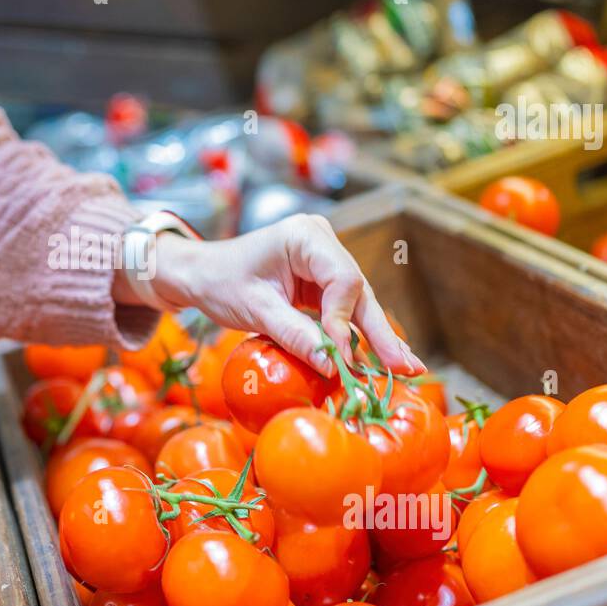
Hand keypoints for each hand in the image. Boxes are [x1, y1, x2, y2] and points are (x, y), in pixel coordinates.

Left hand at [124, 215, 425, 376]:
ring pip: (356, 303)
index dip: (345, 322)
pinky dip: (353, 335)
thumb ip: (295, 335)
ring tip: (404, 369)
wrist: (199, 274)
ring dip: (375, 338)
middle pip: (359, 292)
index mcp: (305, 236)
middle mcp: (322, 242)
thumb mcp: (255, 311)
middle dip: (380, 333)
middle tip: (407, 367)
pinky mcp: (321, 280)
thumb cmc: (219, 283)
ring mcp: (324, 260)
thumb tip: (333, 366)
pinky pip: (342, 309)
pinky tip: (376, 361)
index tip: (341, 358)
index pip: (343, 280)